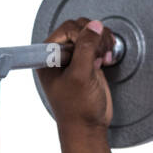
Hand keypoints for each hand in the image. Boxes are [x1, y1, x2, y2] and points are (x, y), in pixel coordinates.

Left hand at [35, 18, 117, 134]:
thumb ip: (85, 48)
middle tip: (98, 56)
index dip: (82, 35)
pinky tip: (105, 60)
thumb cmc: (77, 109)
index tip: (88, 51)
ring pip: (91, 32)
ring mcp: (74, 57)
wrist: (88, 126)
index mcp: (47, 57)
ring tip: (102, 59)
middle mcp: (59, 55)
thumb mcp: (80, 76)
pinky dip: (106, 47)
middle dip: (95, 38)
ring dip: (102, 42)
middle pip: (81, 27)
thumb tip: (94, 26)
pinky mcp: (87, 60)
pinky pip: (98, 41)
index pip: (66, 28)